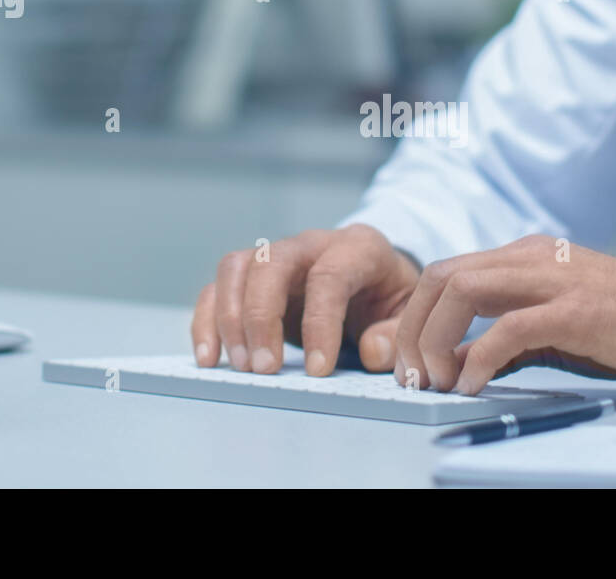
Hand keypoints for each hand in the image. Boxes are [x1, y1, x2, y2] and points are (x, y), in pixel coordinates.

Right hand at [190, 224, 419, 375]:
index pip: (329, 277)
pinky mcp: (252, 275)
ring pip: (237, 268)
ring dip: (230, 318)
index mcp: (358, 247)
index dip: (320, 323)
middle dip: (261, 318)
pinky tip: (210, 357)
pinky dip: (208, 320)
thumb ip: (395, 333)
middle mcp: (312, 244)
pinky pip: (217, 287)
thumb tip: (370, 350)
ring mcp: (277, 255)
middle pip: (271, 264)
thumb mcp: (408, 312)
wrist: (377, 278)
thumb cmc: (391, 296)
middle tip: (264, 368)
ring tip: (240, 366)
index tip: (318, 370)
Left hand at [393, 235, 615, 393]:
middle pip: (441, 275)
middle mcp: (535, 256)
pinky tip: (472, 385)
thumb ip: (514, 327)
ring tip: (434, 381)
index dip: (416, 315)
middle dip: (412, 326)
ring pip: (462, 291)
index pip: (447, 271)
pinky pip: (505, 329)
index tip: (409, 359)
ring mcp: (556, 278)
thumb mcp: (564, 318)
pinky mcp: (576, 310)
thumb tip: (463, 358)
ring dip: (434, 340)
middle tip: (410, 375)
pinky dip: (476, 358)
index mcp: (530, 253)